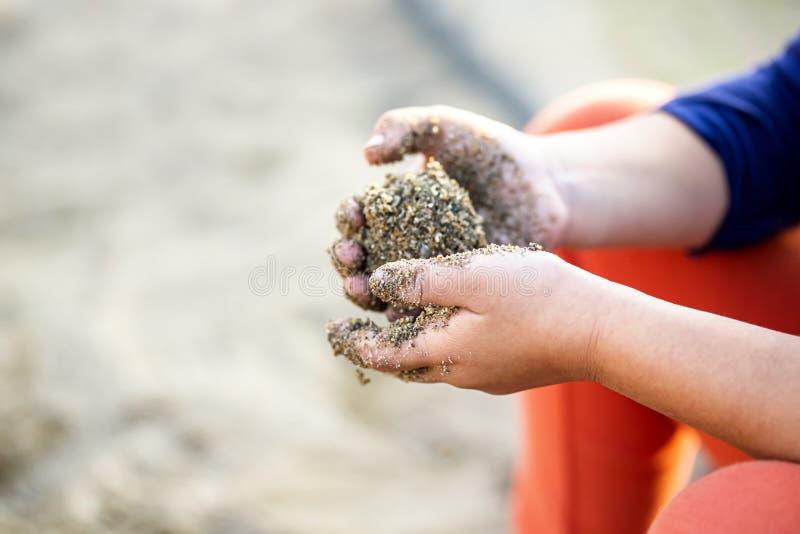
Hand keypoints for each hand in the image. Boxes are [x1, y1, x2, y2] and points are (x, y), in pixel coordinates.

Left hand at [326, 246, 614, 393]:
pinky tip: (451, 320)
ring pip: (434, 360)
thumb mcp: (472, 277)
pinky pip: (462, 356)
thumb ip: (421, 280)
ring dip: (411, 341)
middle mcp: (460, 372)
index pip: (382, 354)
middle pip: (405, 362)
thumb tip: (377, 283)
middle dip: (377, 345)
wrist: (601, 331)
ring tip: (400, 320)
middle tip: (358, 327)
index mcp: (443, 351)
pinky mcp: (510, 369)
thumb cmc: (538, 298)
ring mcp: (487, 375)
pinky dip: (443, 339)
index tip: (331, 331)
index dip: (353, 342)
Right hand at [332, 105, 570, 314]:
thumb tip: (368, 153)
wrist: (543, 183)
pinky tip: (400, 312)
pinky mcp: (455, 289)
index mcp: (393, 205)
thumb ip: (404, 128)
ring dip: (367, 292)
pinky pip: (427, 306)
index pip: (359, 215)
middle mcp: (404, 240)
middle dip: (348, 258)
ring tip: (362, 289)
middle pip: (364, 257)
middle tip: (350, 256)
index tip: (354, 215)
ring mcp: (429, 268)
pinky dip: (409, 312)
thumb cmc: (488, 150)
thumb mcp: (442, 126)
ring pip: (388, 287)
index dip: (350, 217)